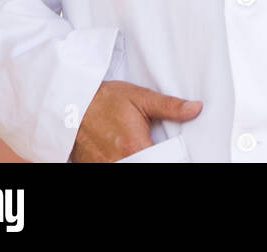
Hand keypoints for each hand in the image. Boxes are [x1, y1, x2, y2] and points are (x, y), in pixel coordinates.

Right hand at [69, 81, 201, 161]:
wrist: (70, 104)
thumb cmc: (106, 99)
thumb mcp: (141, 97)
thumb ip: (170, 106)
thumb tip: (196, 109)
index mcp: (134, 146)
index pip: (163, 162)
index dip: (172, 158)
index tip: (176, 153)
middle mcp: (119, 161)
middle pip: (148, 166)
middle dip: (156, 158)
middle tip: (156, 148)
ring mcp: (104, 167)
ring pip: (131, 167)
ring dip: (140, 160)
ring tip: (141, 148)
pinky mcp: (93, 168)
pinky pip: (114, 168)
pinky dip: (125, 161)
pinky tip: (129, 154)